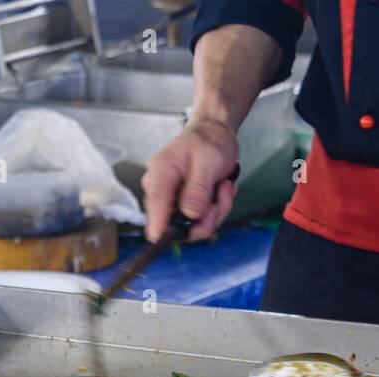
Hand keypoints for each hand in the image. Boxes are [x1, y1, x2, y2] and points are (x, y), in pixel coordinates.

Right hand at [141, 117, 238, 241]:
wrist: (213, 133)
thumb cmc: (209, 141)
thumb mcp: (208, 160)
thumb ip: (197, 189)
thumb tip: (190, 215)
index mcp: (160, 174)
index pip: (154, 207)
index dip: (159, 228)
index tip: (163, 240)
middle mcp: (159, 192)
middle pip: (174, 225)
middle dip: (206, 218)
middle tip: (223, 193)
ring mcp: (170, 202)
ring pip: (191, 227)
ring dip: (215, 213)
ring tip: (224, 188)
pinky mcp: (180, 208)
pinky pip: (198, 222)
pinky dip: (215, 211)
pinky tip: (220, 191)